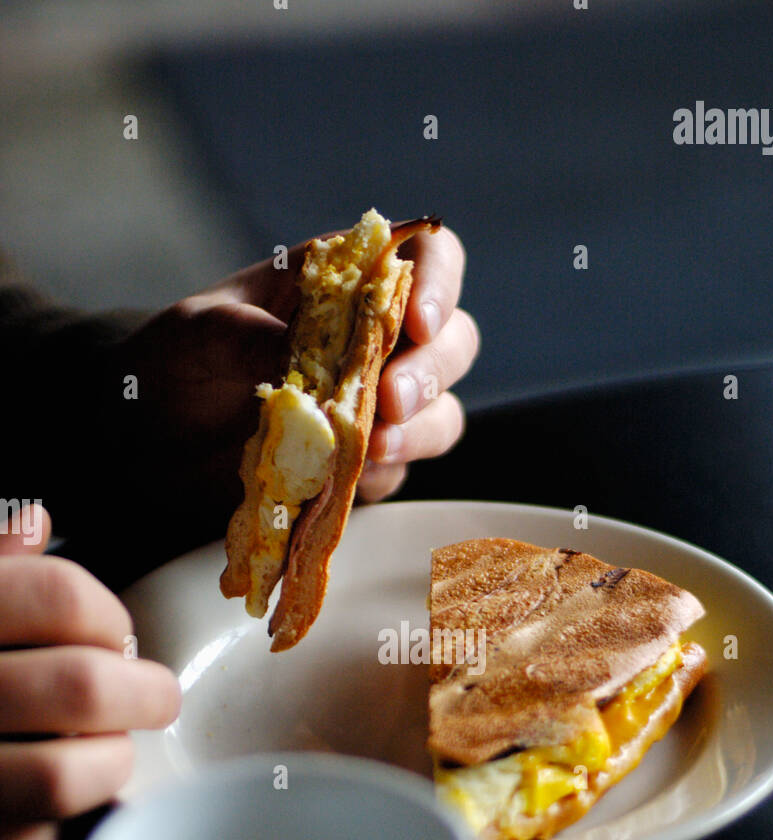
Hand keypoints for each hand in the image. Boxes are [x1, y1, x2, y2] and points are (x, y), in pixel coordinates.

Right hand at [0, 505, 180, 839]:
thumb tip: (33, 522)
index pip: (55, 598)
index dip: (106, 615)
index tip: (115, 635)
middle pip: (79, 687)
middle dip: (143, 694)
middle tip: (155, 697)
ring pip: (59, 778)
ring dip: (106, 765)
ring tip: (108, 753)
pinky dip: (45, 831)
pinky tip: (39, 805)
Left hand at [118, 222, 478, 511]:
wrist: (146, 437)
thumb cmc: (175, 361)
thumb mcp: (195, 333)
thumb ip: (243, 335)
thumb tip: (292, 355)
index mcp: (345, 282)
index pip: (425, 257)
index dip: (437, 283)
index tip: (415, 320)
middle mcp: (374, 340)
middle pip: (451, 341)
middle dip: (432, 370)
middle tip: (390, 399)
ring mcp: (374, 405)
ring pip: (441, 412)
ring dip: (422, 427)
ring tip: (375, 445)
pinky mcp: (362, 464)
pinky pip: (398, 470)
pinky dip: (384, 472)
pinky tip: (351, 474)